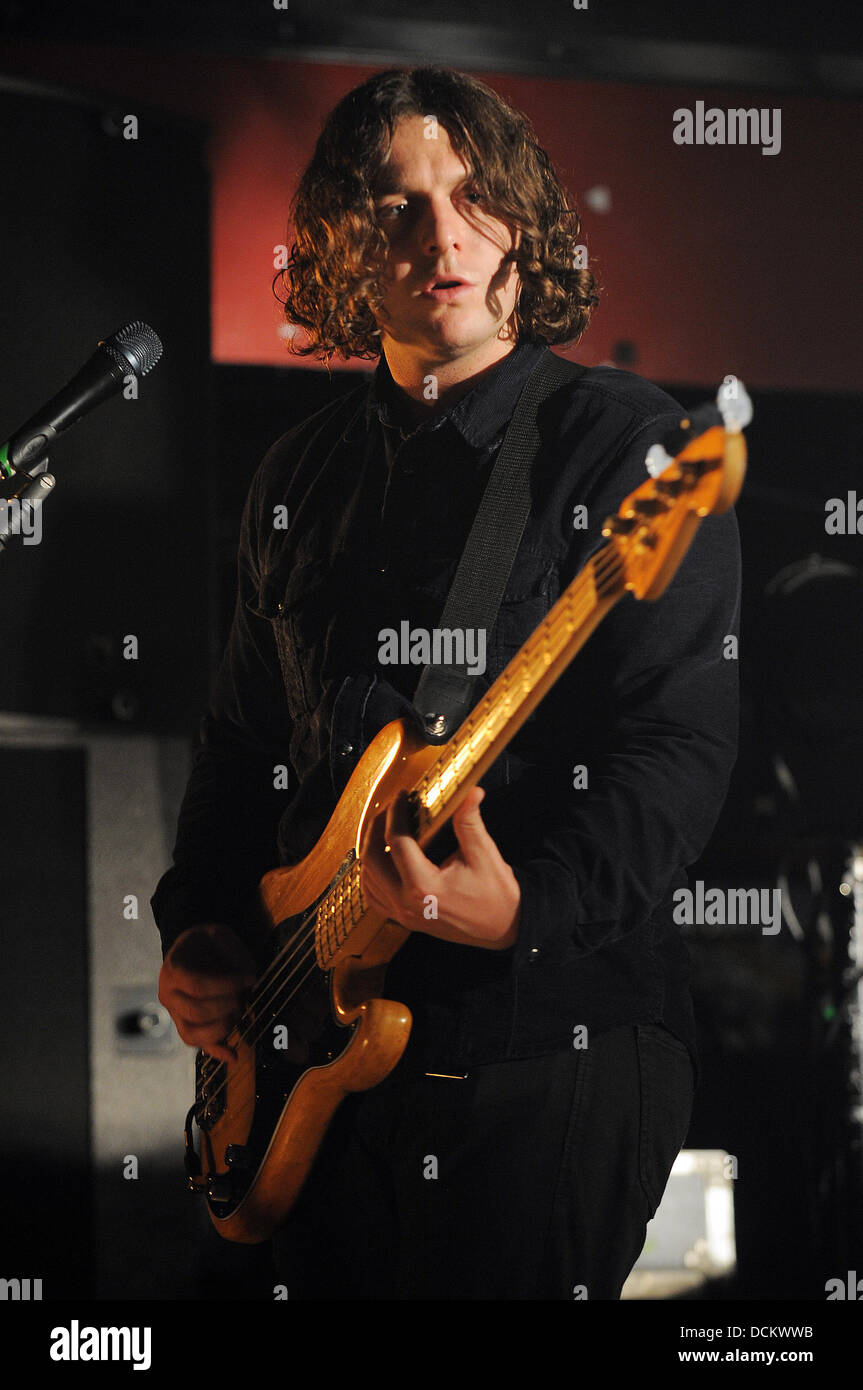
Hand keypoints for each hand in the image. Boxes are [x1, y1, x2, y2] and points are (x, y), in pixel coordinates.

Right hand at [158, 923, 257, 1063]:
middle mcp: (168, 995)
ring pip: (193, 1033)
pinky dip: (216, 1050)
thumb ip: (233, 952)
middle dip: (227, 1005)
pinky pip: (196, 1044)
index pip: (197, 985)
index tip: (251, 978)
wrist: (192, 952)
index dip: (227, 985)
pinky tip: (234, 1055)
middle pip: (196, 1011)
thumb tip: (249, 975)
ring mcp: (175, 1014)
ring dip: (223, 1026)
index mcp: (173, 970)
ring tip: (240, 1011)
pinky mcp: (185, 1026)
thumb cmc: (206, 943)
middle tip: (244, 995)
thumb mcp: (219, 934)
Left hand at [359, 786, 520, 949]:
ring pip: (367, 880)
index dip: (395, 813)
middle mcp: (407, 903)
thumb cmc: (497, 895)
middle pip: (371, 860)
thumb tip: (470, 792)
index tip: (402, 796)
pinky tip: (381, 861)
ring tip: (383, 829)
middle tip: (389, 809)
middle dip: (375, 829)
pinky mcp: (405, 920)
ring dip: (370, 851)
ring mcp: (403, 915)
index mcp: (424, 886)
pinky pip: (374, 898)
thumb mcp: (485, 855)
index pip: (396, 841)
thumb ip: (469, 822)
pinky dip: (371, 876)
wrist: (505, 928)